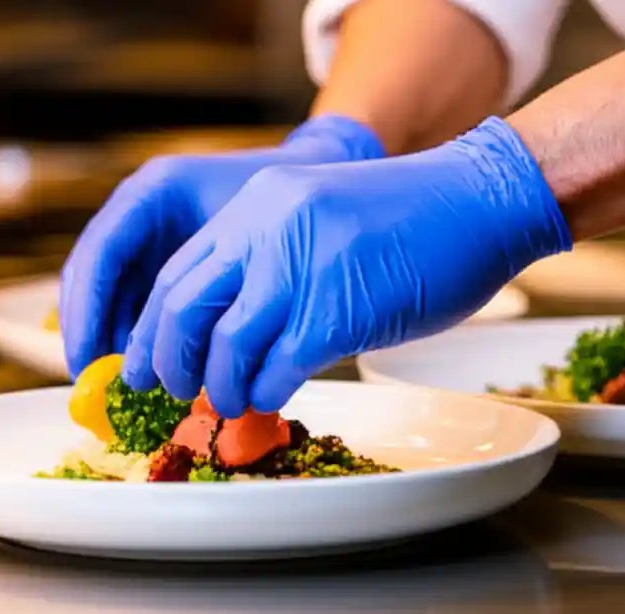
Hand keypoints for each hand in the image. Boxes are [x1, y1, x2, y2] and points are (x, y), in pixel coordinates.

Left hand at [122, 117, 571, 417]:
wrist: (480, 200)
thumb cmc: (408, 218)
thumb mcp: (316, 216)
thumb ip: (269, 261)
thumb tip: (225, 333)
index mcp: (256, 207)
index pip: (176, 274)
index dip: (151, 329)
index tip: (143, 364)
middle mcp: (266, 232)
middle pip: (182, 310)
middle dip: (170, 361)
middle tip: (177, 391)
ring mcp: (299, 271)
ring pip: (224, 346)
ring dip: (221, 387)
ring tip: (231, 401)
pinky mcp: (335, 312)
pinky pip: (276, 368)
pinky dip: (265, 392)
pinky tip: (272, 396)